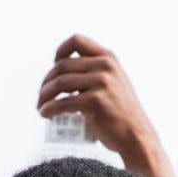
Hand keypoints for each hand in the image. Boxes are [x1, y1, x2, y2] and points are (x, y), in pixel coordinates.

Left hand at [38, 35, 158, 160]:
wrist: (136, 136)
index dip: (60, 50)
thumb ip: (94, 74)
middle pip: (62, 66)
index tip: (54, 64)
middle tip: (42, 96)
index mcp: (108, 58)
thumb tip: (62, 75)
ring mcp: (101, 82)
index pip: (77, 40)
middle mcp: (105, 66)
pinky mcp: (96, 101)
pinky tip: (45, 113)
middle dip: (47, 81)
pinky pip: (63, 102)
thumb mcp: (114, 83)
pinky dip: (50, 108)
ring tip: (41, 106)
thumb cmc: (121, 114)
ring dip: (44, 95)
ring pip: (60, 83)